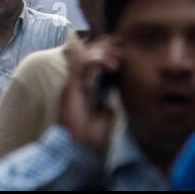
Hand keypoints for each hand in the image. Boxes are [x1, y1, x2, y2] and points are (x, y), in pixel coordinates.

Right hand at [58, 36, 121, 157]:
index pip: (93, 61)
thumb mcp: (106, 118)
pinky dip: (98, 59)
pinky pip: (83, 63)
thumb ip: (107, 107)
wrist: (80, 150)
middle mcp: (77, 83)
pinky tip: (111, 67)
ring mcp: (73, 83)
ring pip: (84, 54)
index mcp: (84, 89)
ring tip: (118, 60)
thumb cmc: (91, 139)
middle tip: (121, 43)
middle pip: (87, 52)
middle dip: (105, 45)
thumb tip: (111, 103)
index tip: (122, 46)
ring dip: (103, 51)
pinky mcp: (72, 86)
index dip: (106, 50)